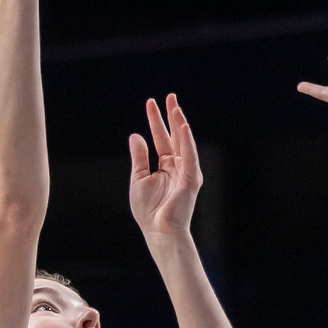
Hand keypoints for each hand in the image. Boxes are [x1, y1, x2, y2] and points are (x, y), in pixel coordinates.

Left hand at [128, 94, 201, 244]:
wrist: (158, 231)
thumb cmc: (148, 210)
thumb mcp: (139, 179)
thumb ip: (139, 157)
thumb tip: (136, 135)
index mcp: (166, 166)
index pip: (161, 138)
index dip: (156, 120)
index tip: (151, 103)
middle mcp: (178, 166)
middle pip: (175, 135)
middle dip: (172, 115)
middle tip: (170, 96)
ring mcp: (186, 172)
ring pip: (184, 143)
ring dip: (180, 123)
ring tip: (175, 106)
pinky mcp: (191, 180)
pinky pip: (190, 157)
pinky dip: (188, 142)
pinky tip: (183, 126)